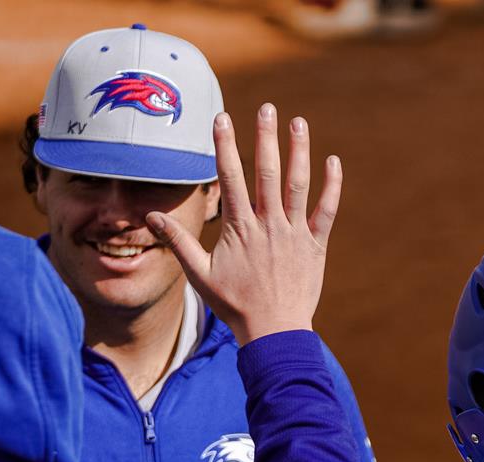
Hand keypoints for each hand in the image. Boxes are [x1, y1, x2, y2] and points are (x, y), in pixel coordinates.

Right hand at [148, 105, 340, 343]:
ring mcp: (294, 234)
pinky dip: (332, 187)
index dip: (225, 145)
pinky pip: (327, 212)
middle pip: (267, 172)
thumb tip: (149, 217)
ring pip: (298, 185)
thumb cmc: (234, 305)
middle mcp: (268, 225)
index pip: (229, 177)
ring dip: (300, 152)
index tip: (222, 118)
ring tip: (299, 123)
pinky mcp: (316, 246)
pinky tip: (333, 162)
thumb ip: (178, 242)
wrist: (274, 331)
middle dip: (266, 137)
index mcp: (240, 228)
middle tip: (268, 107)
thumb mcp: (200, 275)